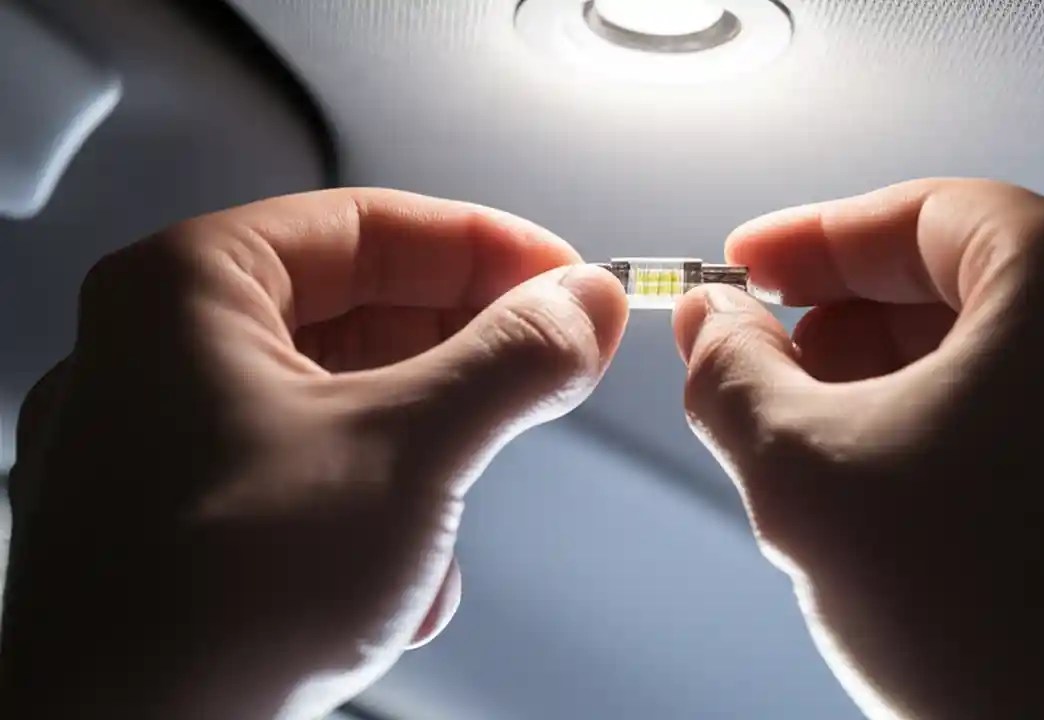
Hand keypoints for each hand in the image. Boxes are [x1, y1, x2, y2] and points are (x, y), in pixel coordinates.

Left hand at [0, 189, 627, 718]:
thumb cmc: (210, 607)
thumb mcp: (408, 452)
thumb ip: (511, 361)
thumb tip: (579, 309)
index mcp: (182, 294)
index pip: (371, 224)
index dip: (488, 247)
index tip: (565, 281)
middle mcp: (157, 359)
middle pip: (359, 312)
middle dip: (461, 364)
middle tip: (545, 371)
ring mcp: (164, 446)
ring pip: (344, 405)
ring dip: (423, 458)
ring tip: (445, 511)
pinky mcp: (185, 525)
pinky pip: (310, 477)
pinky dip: (374, 514)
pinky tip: (396, 577)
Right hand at [674, 179, 1043, 718]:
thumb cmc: (1001, 628)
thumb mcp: (803, 472)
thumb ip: (732, 372)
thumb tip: (714, 326)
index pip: (918, 214)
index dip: (809, 242)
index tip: (750, 266)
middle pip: (968, 278)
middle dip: (848, 323)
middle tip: (768, 362)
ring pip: (1016, 349)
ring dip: (906, 380)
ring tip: (829, 442)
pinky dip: (977, 425)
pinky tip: (912, 487)